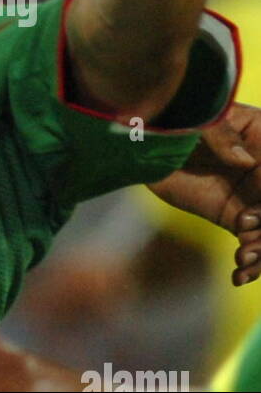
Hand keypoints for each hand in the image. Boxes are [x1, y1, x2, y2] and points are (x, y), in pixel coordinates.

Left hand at [147, 102, 260, 286]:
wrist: (142, 139)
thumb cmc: (171, 118)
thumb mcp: (195, 118)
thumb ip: (221, 134)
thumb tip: (246, 161)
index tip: (254, 214)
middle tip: (249, 239)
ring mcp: (252, 196)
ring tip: (243, 259)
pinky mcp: (234, 217)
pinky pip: (252, 243)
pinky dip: (251, 262)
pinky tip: (239, 274)